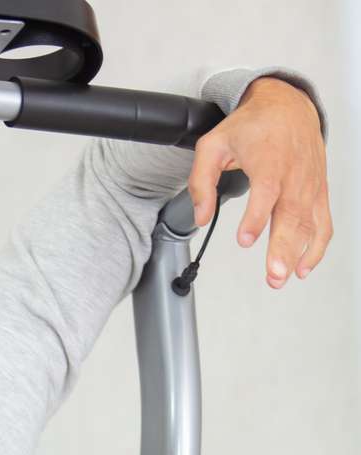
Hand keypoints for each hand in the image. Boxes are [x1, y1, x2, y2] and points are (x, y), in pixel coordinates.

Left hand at [188, 76, 331, 287]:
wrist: (288, 105)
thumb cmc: (252, 125)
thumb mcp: (214, 144)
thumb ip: (201, 182)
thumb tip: (201, 217)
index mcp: (269, 158)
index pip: (266, 190)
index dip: (256, 217)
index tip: (245, 239)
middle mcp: (293, 173)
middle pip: (291, 214)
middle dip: (282, 247)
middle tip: (273, 274)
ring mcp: (309, 184)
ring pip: (308, 222)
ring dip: (297, 254)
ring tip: (281, 278)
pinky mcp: (318, 191)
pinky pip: (323, 222)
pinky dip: (317, 246)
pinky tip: (302, 268)